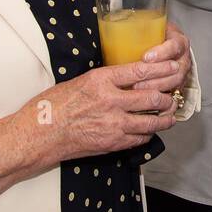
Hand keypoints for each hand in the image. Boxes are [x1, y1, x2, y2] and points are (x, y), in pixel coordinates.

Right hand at [0, 62, 177, 206]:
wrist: (38, 134)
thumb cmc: (53, 106)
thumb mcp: (81, 81)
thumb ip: (106, 81)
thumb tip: (128, 79)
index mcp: (101, 80)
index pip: (141, 70)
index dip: (162, 69)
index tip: (173, 67)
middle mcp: (110, 101)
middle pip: (152, 96)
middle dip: (167, 97)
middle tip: (173, 95)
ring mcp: (113, 124)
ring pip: (151, 120)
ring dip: (164, 118)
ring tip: (169, 115)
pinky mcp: (112, 143)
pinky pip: (140, 138)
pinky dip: (148, 133)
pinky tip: (150, 129)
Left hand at [131, 22, 191, 94]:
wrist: (161, 47)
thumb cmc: (154, 38)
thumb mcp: (148, 30)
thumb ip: (139, 31)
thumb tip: (117, 30)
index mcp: (178, 41)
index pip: (175, 46)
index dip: (162, 52)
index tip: (146, 57)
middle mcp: (182, 58)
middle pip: (177, 69)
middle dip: (156, 76)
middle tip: (137, 79)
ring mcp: (181, 73)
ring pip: (174, 83)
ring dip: (155, 88)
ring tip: (136, 89)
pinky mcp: (176, 86)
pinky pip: (171, 94)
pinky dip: (158, 97)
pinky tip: (144, 99)